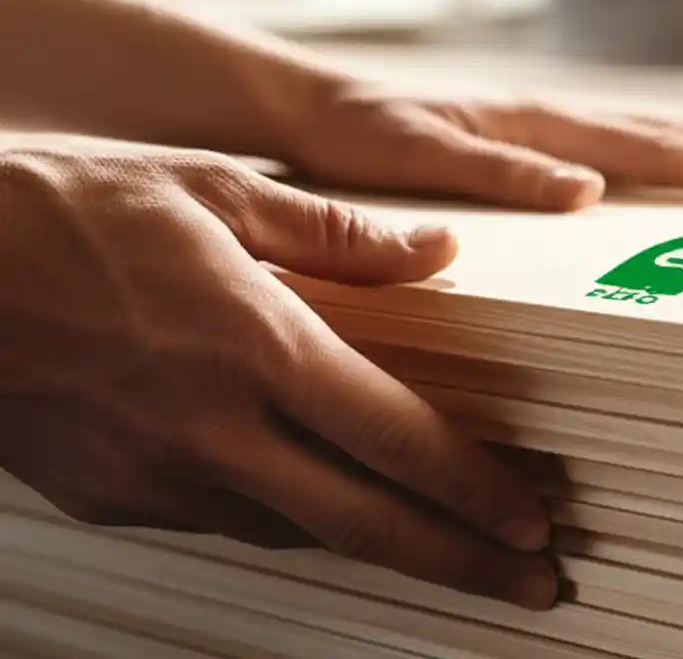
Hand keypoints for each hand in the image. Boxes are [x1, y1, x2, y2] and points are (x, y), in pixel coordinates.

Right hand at [0, 133, 556, 608]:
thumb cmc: (55, 213)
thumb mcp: (211, 190)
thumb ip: (337, 234)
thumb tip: (437, 251)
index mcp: (249, 344)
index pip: (394, 438)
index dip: (475, 489)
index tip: (534, 519)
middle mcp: (210, 427)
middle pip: (365, 522)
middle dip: (463, 561)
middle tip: (534, 585)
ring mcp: (157, 476)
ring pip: (300, 532)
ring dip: (382, 545)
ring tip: (449, 549)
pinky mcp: (114, 498)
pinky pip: (230, 520)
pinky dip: (294, 518)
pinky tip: (327, 503)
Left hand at [286, 83, 682, 211]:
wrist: (313, 111)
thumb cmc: (357, 137)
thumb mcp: (417, 155)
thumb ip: (500, 174)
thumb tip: (588, 191)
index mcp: (542, 125)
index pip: (658, 149)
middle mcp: (560, 123)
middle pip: (682, 137)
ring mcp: (555, 133)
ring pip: (664, 141)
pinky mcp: (541, 148)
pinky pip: (631, 153)